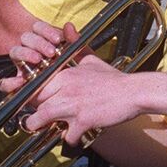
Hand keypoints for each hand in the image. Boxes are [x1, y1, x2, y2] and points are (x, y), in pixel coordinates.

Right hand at [1, 19, 77, 93]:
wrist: (75, 100)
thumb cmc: (76, 77)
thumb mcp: (79, 58)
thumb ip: (74, 41)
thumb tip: (69, 27)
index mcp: (44, 43)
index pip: (37, 28)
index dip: (45, 31)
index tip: (58, 39)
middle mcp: (31, 53)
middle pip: (26, 38)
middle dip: (39, 42)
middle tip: (52, 52)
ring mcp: (23, 68)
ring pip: (15, 52)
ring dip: (25, 53)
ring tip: (38, 60)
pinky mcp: (18, 85)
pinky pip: (5, 83)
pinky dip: (9, 82)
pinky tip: (21, 81)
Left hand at [20, 55, 141, 144]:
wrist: (133, 92)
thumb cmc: (113, 78)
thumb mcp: (91, 59)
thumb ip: (75, 46)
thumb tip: (68, 27)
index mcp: (64, 74)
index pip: (36, 86)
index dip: (32, 97)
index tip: (33, 103)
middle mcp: (65, 88)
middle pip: (35, 102)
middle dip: (34, 112)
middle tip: (37, 119)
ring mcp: (73, 105)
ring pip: (41, 118)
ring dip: (40, 126)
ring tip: (43, 129)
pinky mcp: (83, 120)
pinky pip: (67, 135)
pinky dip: (70, 138)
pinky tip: (74, 135)